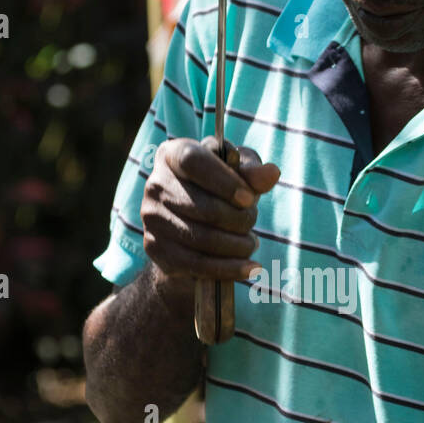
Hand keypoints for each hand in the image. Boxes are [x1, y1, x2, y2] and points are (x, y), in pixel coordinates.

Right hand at [141, 136, 279, 283]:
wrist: (191, 232)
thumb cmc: (219, 193)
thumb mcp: (240, 176)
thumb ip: (254, 173)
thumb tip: (271, 173)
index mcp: (173, 154)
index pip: (194, 161)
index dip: (225, 181)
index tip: (249, 198)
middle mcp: (155, 184)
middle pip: (202, 205)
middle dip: (238, 219)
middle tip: (252, 222)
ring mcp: (152, 218)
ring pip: (202, 238)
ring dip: (237, 245)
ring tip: (251, 243)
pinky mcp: (155, 248)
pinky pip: (196, 263)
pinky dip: (228, 268)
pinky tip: (249, 267)